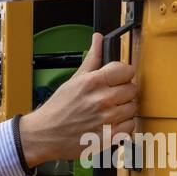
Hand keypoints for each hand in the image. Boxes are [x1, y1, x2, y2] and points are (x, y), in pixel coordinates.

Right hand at [18, 32, 137, 165]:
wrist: (44, 134)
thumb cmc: (57, 108)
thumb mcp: (73, 80)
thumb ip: (92, 59)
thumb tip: (98, 38)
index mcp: (93, 82)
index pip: (126, 71)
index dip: (122, 75)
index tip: (115, 81)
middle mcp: (102, 100)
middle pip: (132, 89)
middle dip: (122, 93)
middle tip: (109, 98)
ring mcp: (106, 120)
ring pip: (132, 108)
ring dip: (123, 110)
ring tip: (108, 113)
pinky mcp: (108, 137)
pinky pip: (130, 127)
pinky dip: (122, 126)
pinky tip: (110, 124)